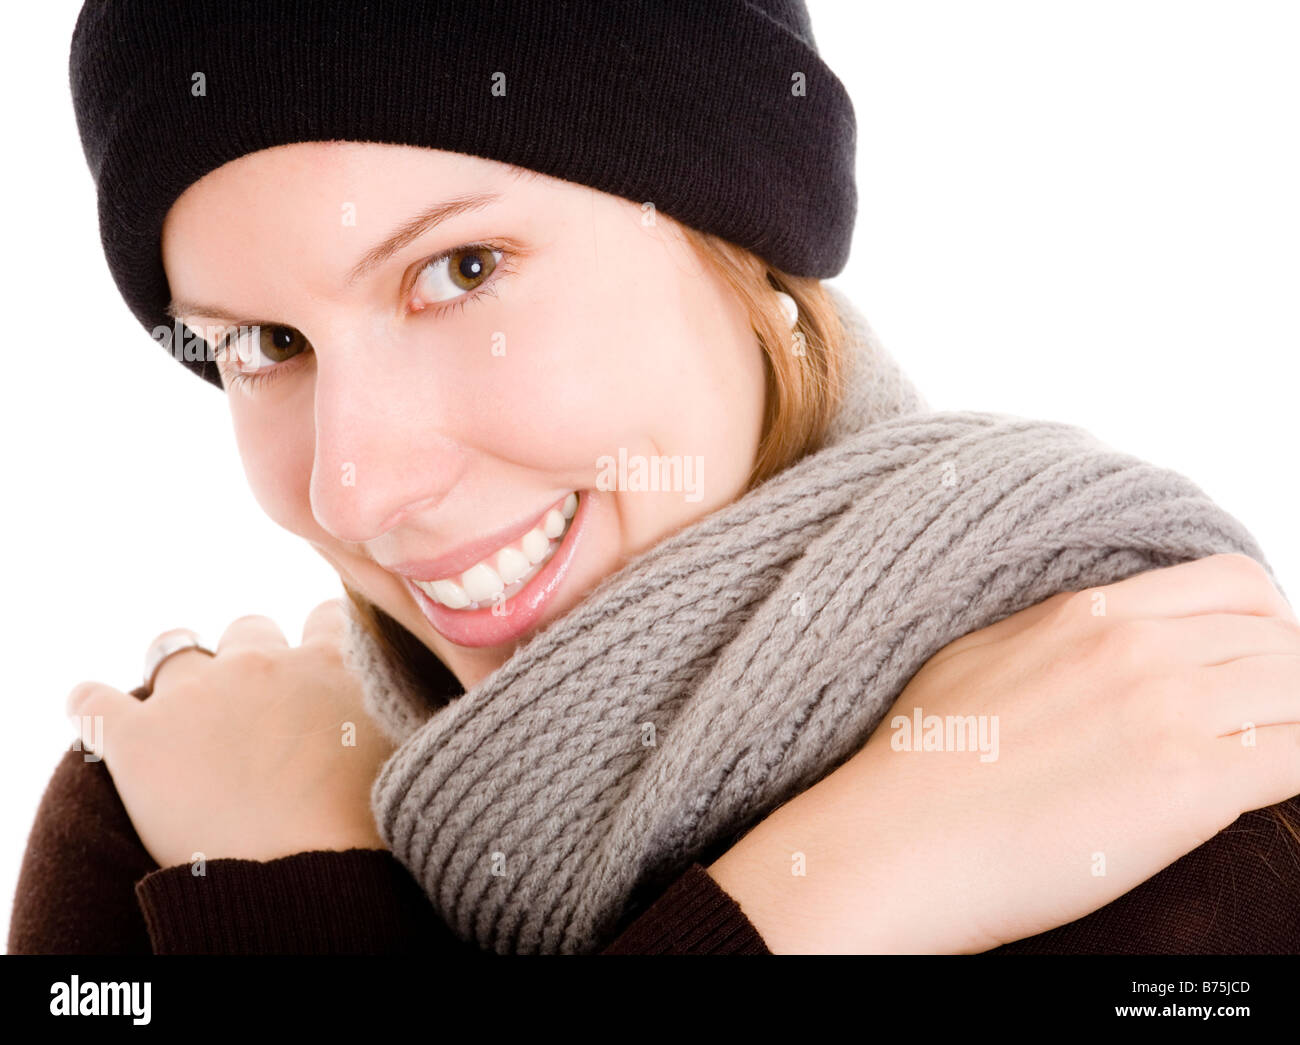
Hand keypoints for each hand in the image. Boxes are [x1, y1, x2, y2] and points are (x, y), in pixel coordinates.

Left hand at [65, 599, 394, 868]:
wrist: (307, 881)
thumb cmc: (367, 830)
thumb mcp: (403, 748)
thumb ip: (391, 706)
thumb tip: (385, 700)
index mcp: (333, 664)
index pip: (323, 618)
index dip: (313, 644)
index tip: (309, 673)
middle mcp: (264, 663)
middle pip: (250, 629)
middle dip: (250, 662)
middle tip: (252, 711)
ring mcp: (197, 695)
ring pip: (174, 652)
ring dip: (179, 679)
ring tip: (179, 717)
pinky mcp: (137, 738)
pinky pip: (91, 702)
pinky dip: (91, 706)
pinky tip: (96, 716)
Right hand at [707, 553, 1299, 952]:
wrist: (898, 838)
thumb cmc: (921, 762)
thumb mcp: (984, 659)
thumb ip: (1060, 639)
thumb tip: (1106, 648)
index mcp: (1088, 612)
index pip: (1235, 584)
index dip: (1262, 626)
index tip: (1250, 666)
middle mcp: (1138, 645)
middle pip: (1279, 638)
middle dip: (1283, 679)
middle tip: (1259, 725)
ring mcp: (1168, 709)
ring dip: (1290, 723)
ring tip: (1257, 761)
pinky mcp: (1190, 784)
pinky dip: (1296, 766)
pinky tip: (1260, 793)